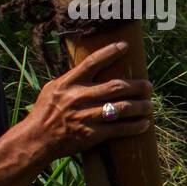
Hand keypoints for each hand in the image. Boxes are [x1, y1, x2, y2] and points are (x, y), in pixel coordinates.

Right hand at [24, 41, 153, 160]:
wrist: (37, 139)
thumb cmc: (46, 112)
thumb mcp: (53, 89)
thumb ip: (72, 79)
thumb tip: (93, 67)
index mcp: (68, 83)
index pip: (91, 63)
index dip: (109, 52)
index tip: (125, 46)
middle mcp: (79, 97)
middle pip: (116, 87)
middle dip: (137, 86)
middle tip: (148, 86)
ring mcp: (86, 116)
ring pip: (122, 108)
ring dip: (141, 107)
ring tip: (150, 105)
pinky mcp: (92, 134)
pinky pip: (120, 129)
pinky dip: (135, 126)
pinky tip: (145, 124)